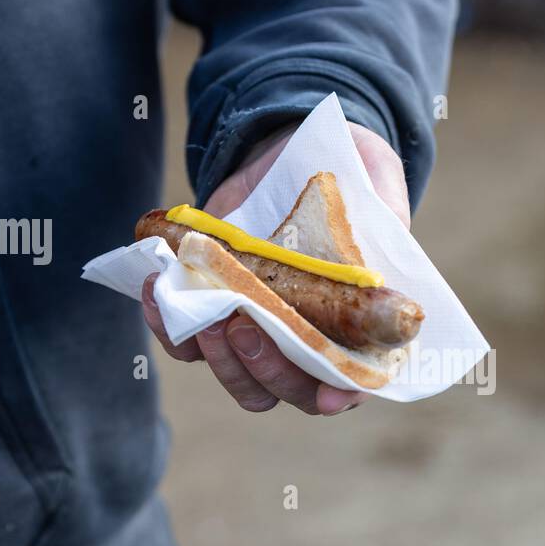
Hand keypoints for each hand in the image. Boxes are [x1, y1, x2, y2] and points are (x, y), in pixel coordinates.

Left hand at [141, 122, 409, 414]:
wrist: (290, 150)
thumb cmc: (349, 173)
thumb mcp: (375, 181)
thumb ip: (384, 219)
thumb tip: (375, 261)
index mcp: (361, 322)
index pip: (355, 379)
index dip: (342, 393)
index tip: (331, 395)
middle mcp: (310, 340)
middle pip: (288, 389)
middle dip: (265, 369)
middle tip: (245, 326)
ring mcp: (260, 331)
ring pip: (238, 378)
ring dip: (219, 359)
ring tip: (206, 313)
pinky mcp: (216, 310)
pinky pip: (186, 341)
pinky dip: (169, 326)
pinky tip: (159, 291)